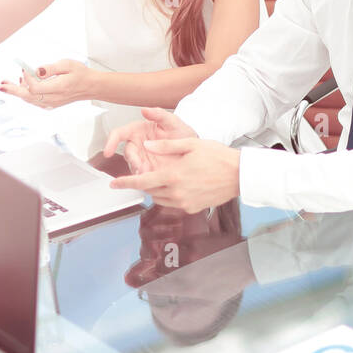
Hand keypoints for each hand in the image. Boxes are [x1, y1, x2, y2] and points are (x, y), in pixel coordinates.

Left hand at [0, 58, 91, 109]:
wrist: (90, 87)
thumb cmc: (80, 74)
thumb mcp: (67, 64)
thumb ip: (50, 68)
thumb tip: (35, 71)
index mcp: (58, 88)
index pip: (35, 88)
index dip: (27, 79)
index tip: (24, 69)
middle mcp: (53, 99)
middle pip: (28, 97)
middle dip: (13, 90)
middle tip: (1, 85)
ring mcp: (51, 103)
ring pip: (30, 100)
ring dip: (17, 92)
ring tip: (7, 83)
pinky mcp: (51, 104)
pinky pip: (34, 101)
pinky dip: (26, 94)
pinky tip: (21, 86)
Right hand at [102, 107, 197, 173]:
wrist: (195, 150)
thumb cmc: (182, 134)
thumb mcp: (173, 121)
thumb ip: (159, 114)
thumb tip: (144, 110)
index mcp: (137, 131)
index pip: (118, 134)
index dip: (111, 142)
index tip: (108, 151)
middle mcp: (138, 145)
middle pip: (128, 154)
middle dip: (133, 161)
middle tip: (142, 167)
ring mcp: (142, 159)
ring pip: (134, 167)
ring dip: (140, 172)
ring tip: (151, 174)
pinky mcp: (149, 171)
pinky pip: (142, 176)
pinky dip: (146, 179)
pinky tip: (154, 179)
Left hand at [110, 137, 239, 213]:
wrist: (239, 175)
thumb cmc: (218, 157)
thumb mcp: (190, 144)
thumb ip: (166, 146)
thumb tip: (147, 146)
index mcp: (173, 176)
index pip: (142, 182)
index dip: (125, 183)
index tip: (114, 184)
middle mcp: (177, 193)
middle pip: (150, 191)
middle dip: (144, 184)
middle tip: (143, 174)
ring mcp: (185, 203)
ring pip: (160, 199)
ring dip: (155, 190)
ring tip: (161, 178)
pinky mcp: (192, 208)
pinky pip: (173, 204)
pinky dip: (168, 196)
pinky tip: (176, 185)